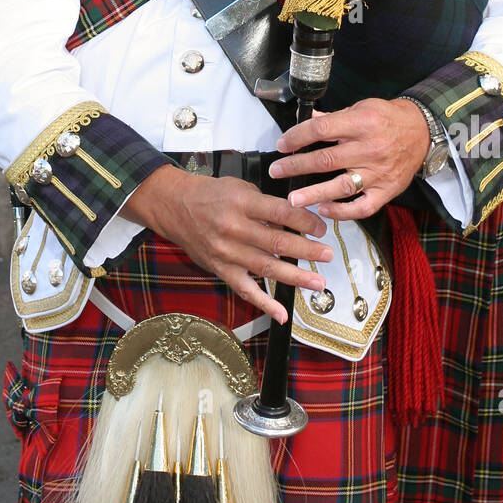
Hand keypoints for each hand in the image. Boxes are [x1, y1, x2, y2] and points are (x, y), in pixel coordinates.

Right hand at [121, 165, 333, 322]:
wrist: (175, 206)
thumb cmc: (211, 194)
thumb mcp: (240, 188)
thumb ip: (266, 205)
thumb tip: (295, 221)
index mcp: (241, 202)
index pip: (280, 213)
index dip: (304, 221)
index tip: (321, 228)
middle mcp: (234, 228)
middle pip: (277, 242)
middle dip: (306, 251)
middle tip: (328, 255)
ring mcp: (226, 252)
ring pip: (266, 268)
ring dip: (295, 277)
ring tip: (318, 283)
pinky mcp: (220, 269)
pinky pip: (245, 289)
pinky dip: (264, 304)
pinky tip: (282, 314)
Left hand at [268, 98, 429, 219]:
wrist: (422, 131)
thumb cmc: (388, 118)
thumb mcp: (361, 107)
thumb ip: (334, 118)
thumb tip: (307, 119)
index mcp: (361, 123)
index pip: (322, 130)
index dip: (297, 137)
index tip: (282, 145)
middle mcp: (370, 148)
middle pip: (326, 160)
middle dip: (296, 166)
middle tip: (276, 171)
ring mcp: (379, 172)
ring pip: (342, 187)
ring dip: (314, 194)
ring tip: (293, 200)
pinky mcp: (387, 190)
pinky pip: (363, 207)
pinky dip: (343, 211)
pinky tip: (324, 210)